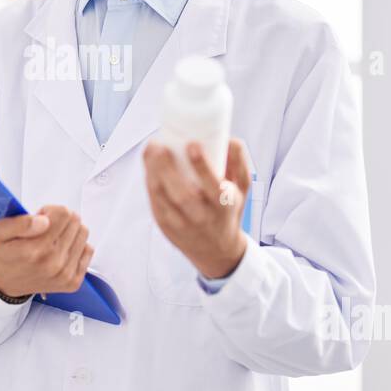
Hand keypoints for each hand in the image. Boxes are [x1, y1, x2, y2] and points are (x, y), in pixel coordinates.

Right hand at [0, 205, 92, 298]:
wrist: (7, 282)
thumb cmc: (6, 253)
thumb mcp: (1, 231)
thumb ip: (21, 222)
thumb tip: (45, 220)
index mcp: (35, 250)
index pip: (63, 213)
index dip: (51, 211)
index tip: (41, 219)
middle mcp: (52, 263)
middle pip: (75, 221)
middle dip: (61, 220)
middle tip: (46, 229)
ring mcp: (64, 274)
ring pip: (83, 232)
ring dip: (70, 231)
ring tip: (54, 239)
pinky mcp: (73, 281)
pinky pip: (88, 250)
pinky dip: (76, 247)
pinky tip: (61, 250)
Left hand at [143, 138, 250, 278]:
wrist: (216, 251)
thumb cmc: (228, 210)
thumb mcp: (242, 188)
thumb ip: (239, 162)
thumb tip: (230, 139)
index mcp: (223, 205)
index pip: (213, 186)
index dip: (202, 165)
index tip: (192, 144)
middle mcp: (202, 217)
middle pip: (181, 194)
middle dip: (167, 168)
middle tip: (160, 145)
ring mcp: (181, 224)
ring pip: (162, 198)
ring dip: (153, 172)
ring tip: (151, 149)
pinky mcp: (165, 226)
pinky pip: (154, 202)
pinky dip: (149, 182)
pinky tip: (148, 164)